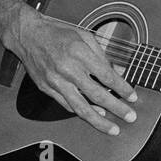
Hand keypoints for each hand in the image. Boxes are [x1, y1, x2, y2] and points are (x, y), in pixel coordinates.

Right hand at [7, 7, 137, 134]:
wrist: (27, 35)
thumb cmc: (57, 32)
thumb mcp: (84, 35)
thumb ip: (101, 55)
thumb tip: (116, 72)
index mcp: (79, 52)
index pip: (106, 76)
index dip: (122, 88)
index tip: (133, 96)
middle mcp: (67, 69)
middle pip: (97, 94)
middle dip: (117, 108)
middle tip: (130, 117)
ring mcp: (56, 81)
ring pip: (81, 107)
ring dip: (99, 121)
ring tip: (113, 129)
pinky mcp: (47, 89)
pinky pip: (67, 105)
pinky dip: (82, 112)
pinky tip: (95, 116)